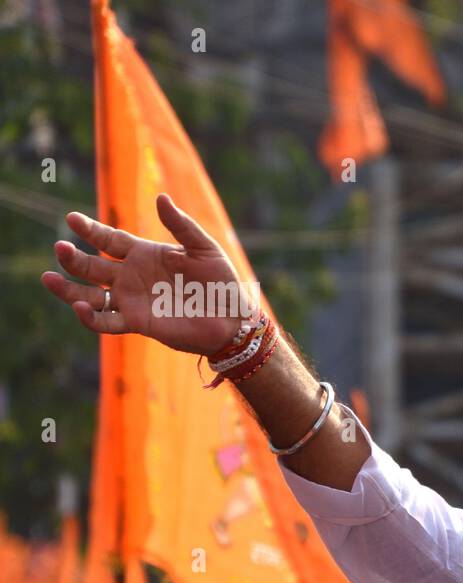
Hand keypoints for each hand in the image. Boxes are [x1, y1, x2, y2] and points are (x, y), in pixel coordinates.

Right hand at [41, 193, 244, 355]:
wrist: (232, 320)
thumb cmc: (222, 282)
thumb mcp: (204, 248)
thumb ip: (181, 225)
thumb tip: (160, 197)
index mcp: (144, 254)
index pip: (108, 239)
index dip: (89, 229)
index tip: (71, 219)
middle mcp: (132, 276)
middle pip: (91, 266)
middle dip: (73, 257)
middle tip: (60, 247)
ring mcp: (132, 301)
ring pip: (89, 294)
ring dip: (67, 288)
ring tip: (49, 278)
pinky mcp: (137, 323)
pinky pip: (105, 322)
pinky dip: (89, 317)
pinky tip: (79, 306)